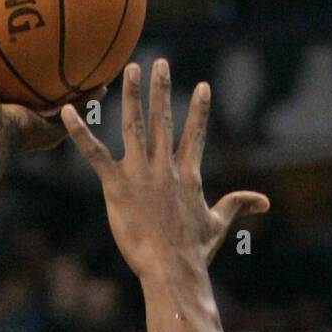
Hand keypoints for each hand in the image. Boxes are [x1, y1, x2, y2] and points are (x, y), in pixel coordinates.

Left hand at [61, 59, 269, 276]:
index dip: (199, 110)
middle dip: (162, 89)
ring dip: (132, 95)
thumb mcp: (218, 224)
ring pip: (134, 126)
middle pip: (163, 120)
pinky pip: (95, 153)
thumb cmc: (194, 252)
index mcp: (188, 175)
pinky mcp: (117, 186)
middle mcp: (165, 168)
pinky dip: (79, 132)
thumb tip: (265, 202)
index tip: (202, 86)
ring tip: (130, 69)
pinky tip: (66, 111)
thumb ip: (238, 205)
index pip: (195, 134)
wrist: (172, 269)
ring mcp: (140, 175)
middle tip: (159, 62)